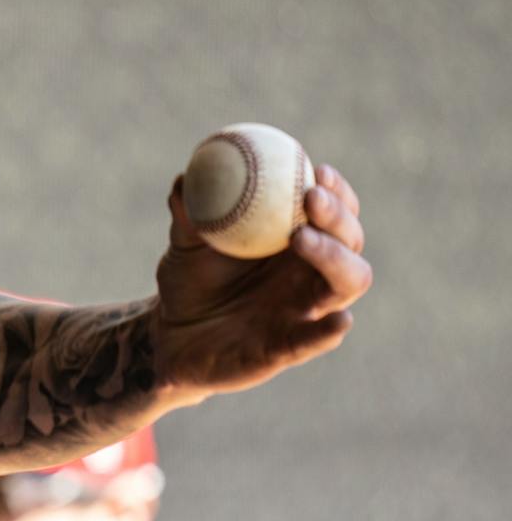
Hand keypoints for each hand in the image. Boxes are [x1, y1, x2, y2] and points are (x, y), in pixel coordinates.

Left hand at [153, 163, 370, 400]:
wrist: (169, 335)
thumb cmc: (190, 282)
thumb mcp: (186, 245)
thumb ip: (187, 213)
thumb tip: (186, 177)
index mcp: (299, 243)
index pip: (336, 212)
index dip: (338, 191)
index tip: (319, 171)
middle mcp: (312, 275)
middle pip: (350, 241)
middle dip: (337, 216)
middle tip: (310, 197)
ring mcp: (305, 312)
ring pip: (347, 284)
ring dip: (334, 257)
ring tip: (303, 237)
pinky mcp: (288, 349)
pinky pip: (316, 341)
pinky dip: (329, 331)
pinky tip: (339, 320)